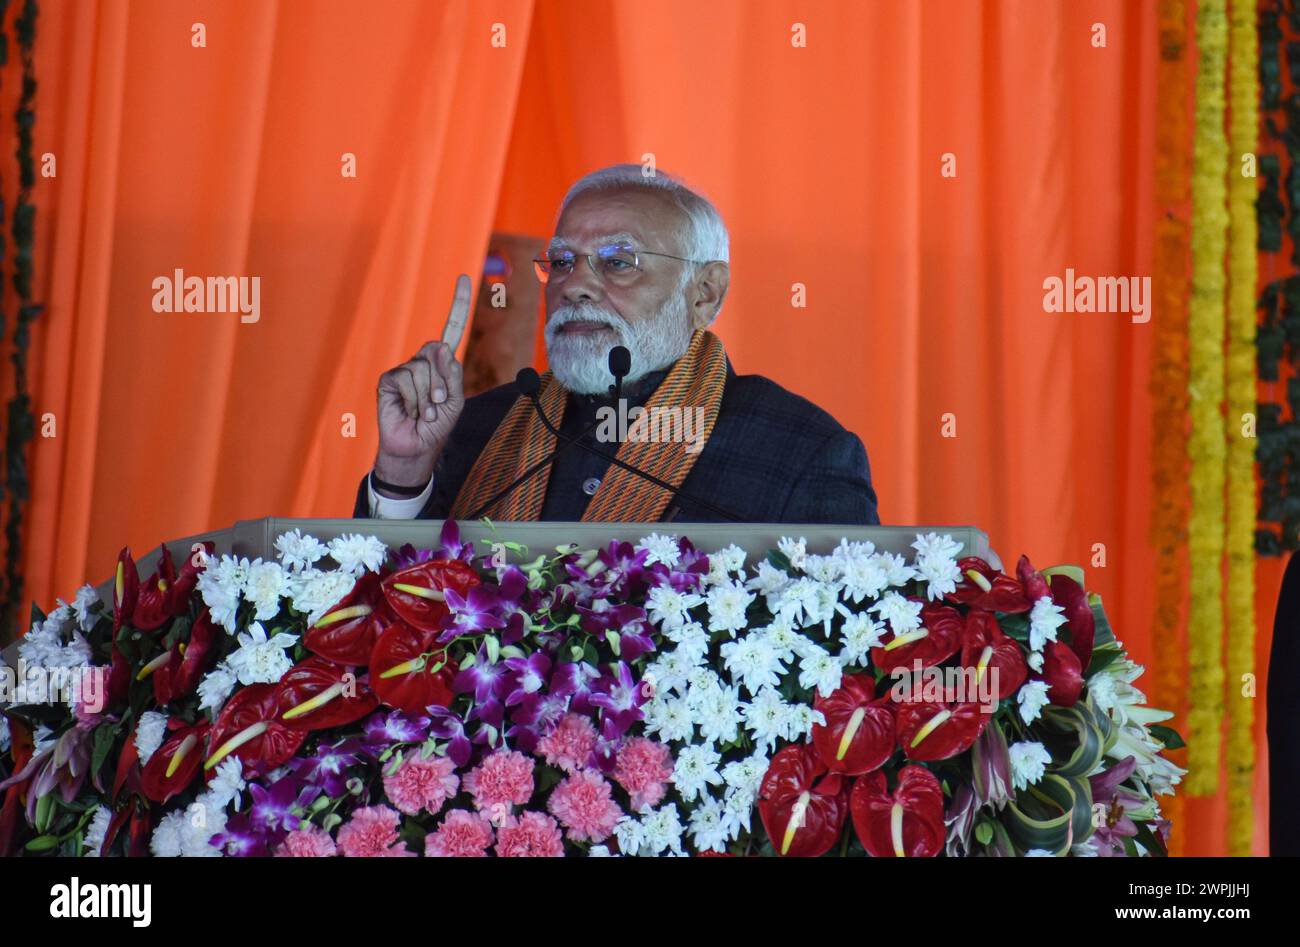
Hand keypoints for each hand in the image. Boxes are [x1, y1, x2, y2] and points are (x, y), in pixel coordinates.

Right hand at [373, 274, 471, 493]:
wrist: (415, 448)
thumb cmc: (436, 426)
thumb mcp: (455, 401)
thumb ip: (452, 373)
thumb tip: (439, 346)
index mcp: (442, 364)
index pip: (451, 329)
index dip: (458, 304)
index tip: (465, 278)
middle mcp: (423, 362)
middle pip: (437, 351)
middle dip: (442, 382)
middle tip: (438, 404)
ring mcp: (405, 369)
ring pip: (423, 368)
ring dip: (429, 396)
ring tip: (424, 412)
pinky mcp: (388, 379)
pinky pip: (406, 378)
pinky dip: (413, 398)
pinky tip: (409, 410)